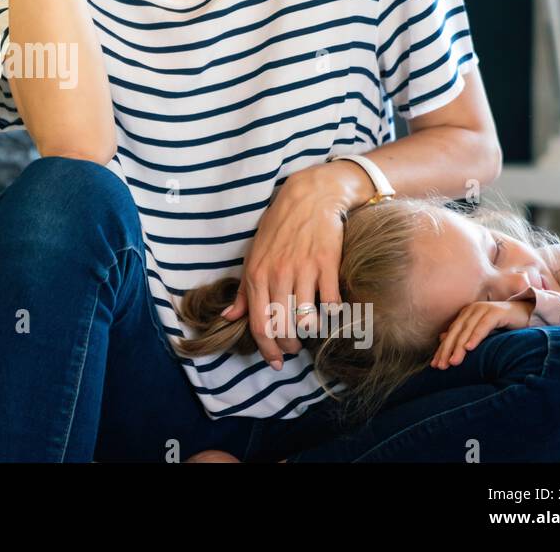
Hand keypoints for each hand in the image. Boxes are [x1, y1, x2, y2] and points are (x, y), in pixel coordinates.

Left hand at [222, 168, 346, 369]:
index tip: (275, 362)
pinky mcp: (327, 264)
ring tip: (309, 331)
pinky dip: (331, 315)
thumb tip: (228, 317)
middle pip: (282, 328)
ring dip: (309, 333)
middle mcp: (278, 275)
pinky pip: (331, 304)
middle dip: (288, 346)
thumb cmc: (278, 229)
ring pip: (306, 320)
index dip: (267, 349)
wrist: (309, 197)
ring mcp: (303, 270)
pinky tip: (329, 311)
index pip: (258, 324)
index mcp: (256, 275)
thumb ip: (243, 290)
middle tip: (293, 348)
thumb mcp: (253, 256)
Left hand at [431, 300, 533, 368]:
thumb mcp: (482, 332)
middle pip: (456, 333)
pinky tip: (470, 348)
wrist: (528, 313)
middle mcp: (472, 310)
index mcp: (466, 315)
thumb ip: (465, 335)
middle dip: (447, 350)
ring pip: (467, 331)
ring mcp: (483, 309)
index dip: (443, 350)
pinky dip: (475, 337)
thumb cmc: (505, 325)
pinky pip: (483, 326)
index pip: (451, 334)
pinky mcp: (496, 312)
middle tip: (440, 367)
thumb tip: (442, 339)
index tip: (435, 365)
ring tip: (453, 362)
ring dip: (459, 347)